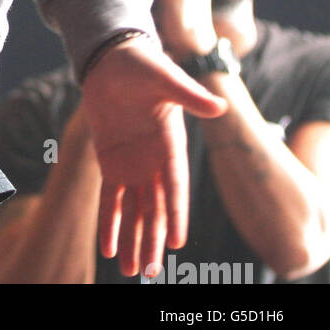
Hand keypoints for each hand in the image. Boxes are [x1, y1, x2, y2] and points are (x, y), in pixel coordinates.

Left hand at [81, 34, 227, 277]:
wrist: (112, 59)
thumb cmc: (142, 65)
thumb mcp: (166, 79)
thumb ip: (190, 96)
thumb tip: (220, 107)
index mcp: (170, 145)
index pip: (174, 187)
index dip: (175, 213)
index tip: (176, 241)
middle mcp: (153, 162)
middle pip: (154, 208)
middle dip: (152, 239)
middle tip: (150, 271)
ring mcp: (132, 165)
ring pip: (134, 211)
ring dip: (133, 239)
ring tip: (132, 271)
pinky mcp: (111, 162)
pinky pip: (109, 199)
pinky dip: (109, 222)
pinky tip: (109, 248)